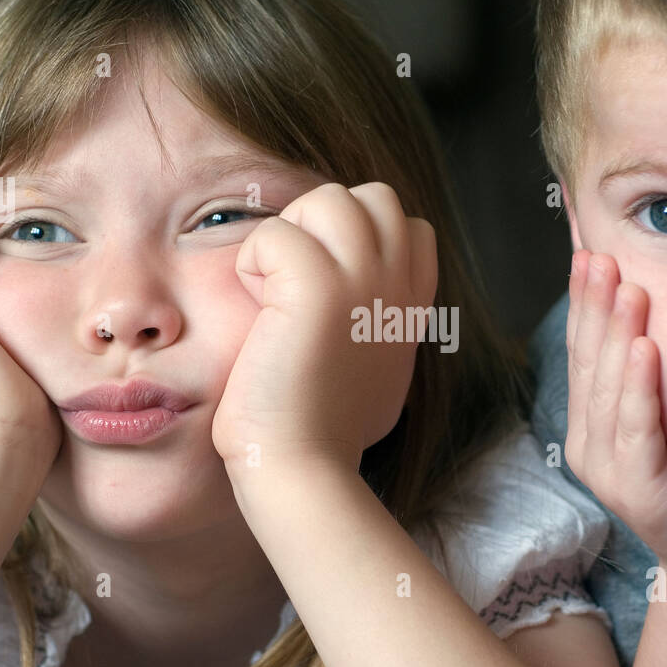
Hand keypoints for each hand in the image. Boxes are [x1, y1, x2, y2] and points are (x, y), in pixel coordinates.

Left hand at [212, 183, 437, 476]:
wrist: (304, 469)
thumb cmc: (325, 431)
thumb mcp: (378, 367)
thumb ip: (379, 322)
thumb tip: (359, 301)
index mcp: (412, 303)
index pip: (406, 224)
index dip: (360, 240)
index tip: (326, 294)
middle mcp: (398, 285)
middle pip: (373, 198)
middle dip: (325, 224)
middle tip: (294, 282)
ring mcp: (365, 282)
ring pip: (328, 199)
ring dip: (289, 235)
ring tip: (274, 291)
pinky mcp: (317, 289)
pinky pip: (276, 233)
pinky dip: (254, 262)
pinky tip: (257, 311)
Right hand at [566, 250, 666, 564]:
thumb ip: (659, 374)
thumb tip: (661, 301)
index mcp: (593, 423)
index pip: (584, 348)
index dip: (583, 298)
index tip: (585, 245)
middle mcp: (589, 443)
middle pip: (587, 360)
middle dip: (592, 302)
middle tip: (598, 251)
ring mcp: (607, 468)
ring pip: (606, 387)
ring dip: (614, 332)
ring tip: (623, 283)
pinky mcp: (637, 488)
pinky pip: (635, 427)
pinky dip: (637, 386)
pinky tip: (642, 347)